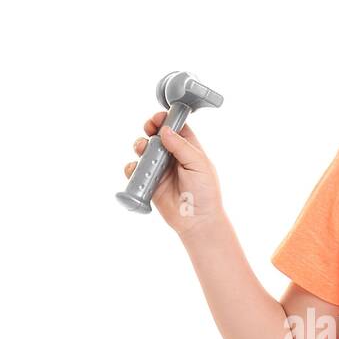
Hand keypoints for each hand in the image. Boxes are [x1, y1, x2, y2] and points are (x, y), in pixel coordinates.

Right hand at [125, 110, 223, 237]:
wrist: (197, 221)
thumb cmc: (205, 193)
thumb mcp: (199, 164)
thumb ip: (181, 146)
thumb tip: (165, 130)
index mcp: (189, 149)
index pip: (176, 127)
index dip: (166, 120)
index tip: (158, 118)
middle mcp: (173, 157)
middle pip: (157, 135)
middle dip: (150, 128)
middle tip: (148, 129)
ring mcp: (161, 169)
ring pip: (145, 151)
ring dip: (140, 145)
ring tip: (142, 149)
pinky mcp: (150, 183)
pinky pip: (136, 172)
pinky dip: (132, 168)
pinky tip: (136, 169)